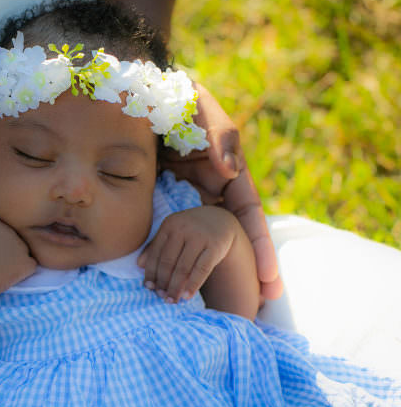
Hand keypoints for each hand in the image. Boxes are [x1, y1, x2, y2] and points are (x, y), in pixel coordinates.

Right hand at [0, 208, 36, 295]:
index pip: (3, 232)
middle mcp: (10, 229)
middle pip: (15, 241)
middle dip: (8, 251)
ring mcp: (20, 245)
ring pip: (24, 253)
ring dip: (17, 261)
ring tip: (1, 269)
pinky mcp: (26, 262)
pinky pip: (30, 267)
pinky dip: (23, 272)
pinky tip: (10, 276)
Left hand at [139, 206, 238, 301]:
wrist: (221, 219)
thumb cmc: (190, 230)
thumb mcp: (173, 232)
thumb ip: (156, 246)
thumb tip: (139, 265)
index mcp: (169, 225)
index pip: (156, 253)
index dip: (150, 272)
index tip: (148, 287)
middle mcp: (183, 229)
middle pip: (168, 261)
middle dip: (162, 282)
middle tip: (160, 296)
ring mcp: (200, 237)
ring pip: (183, 267)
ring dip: (175, 287)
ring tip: (171, 300)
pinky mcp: (215, 246)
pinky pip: (202, 269)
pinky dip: (193, 285)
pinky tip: (186, 296)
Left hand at [158, 82, 282, 299]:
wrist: (137, 95)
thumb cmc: (180, 99)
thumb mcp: (203, 111)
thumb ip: (219, 136)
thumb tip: (228, 171)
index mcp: (228, 176)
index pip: (248, 218)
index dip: (259, 249)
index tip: (268, 282)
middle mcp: (209, 192)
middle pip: (228, 238)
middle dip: (241, 272)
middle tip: (250, 310)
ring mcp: (184, 198)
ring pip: (197, 240)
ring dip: (200, 271)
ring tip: (201, 304)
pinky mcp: (159, 199)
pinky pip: (167, 230)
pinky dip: (169, 255)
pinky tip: (166, 279)